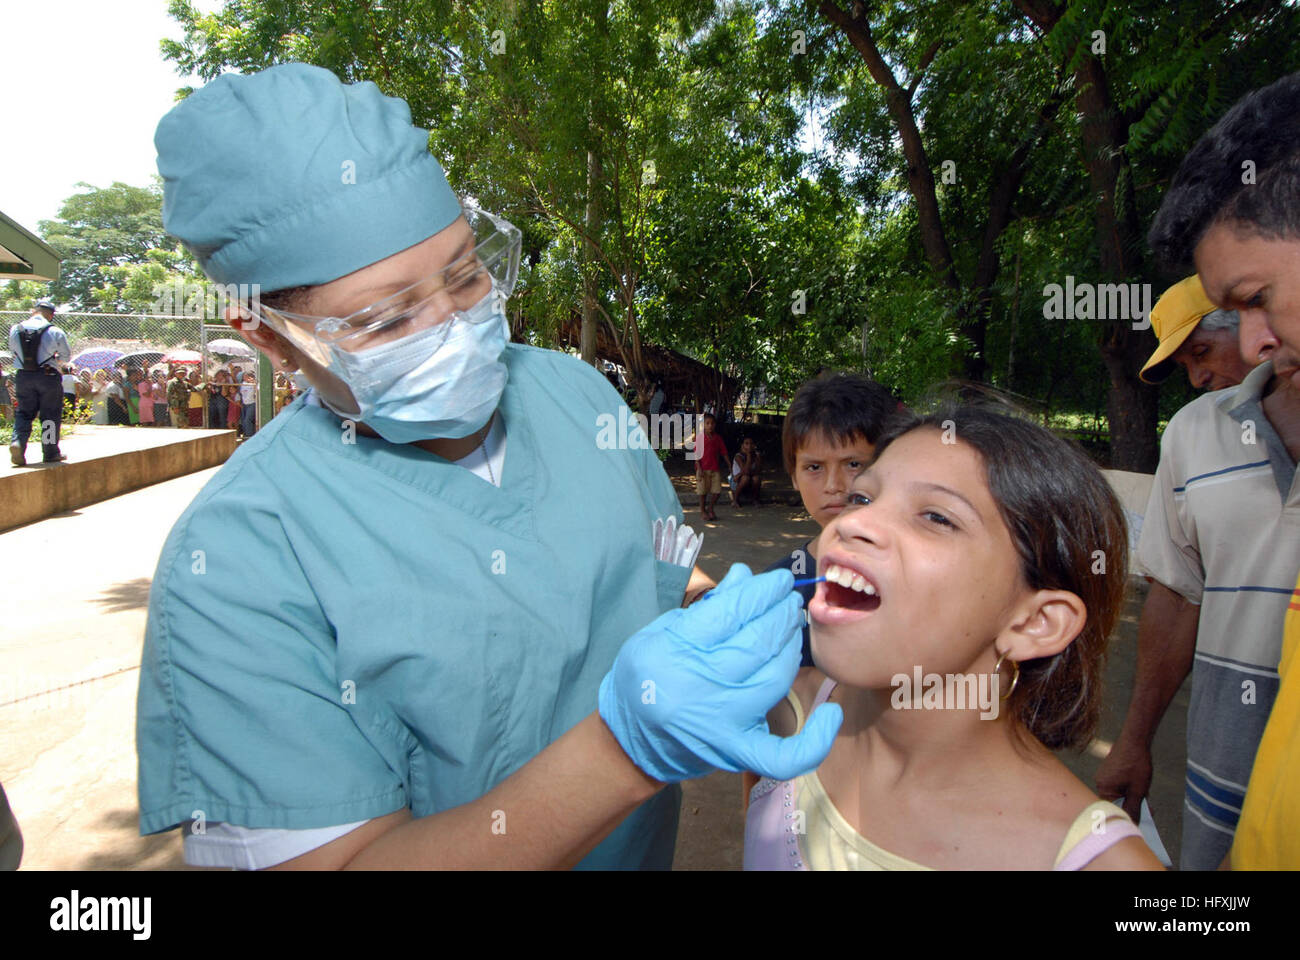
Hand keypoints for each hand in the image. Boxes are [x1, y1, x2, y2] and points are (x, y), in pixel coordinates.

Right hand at [599, 564, 841, 781]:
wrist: (631, 741)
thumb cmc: (645, 677)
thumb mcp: (661, 632)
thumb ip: (705, 607)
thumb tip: (746, 576)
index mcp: (675, 651)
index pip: (731, 613)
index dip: (761, 591)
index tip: (777, 580)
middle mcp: (700, 688)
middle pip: (757, 641)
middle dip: (780, 612)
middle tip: (789, 598)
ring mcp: (723, 723)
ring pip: (775, 678)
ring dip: (790, 646)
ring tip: (792, 625)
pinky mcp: (737, 752)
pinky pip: (785, 754)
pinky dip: (815, 739)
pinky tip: (832, 712)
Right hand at [1095, 736, 1152, 822]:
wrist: (1135, 740)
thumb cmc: (1136, 764)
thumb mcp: (1138, 790)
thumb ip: (1133, 808)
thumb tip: (1132, 823)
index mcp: (1104, 788)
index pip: (1113, 809)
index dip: (1127, 815)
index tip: (1140, 821)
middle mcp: (1100, 782)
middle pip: (1116, 802)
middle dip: (1132, 805)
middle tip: (1149, 808)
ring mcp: (1105, 776)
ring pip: (1119, 793)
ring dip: (1133, 796)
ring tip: (1146, 793)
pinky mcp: (1110, 770)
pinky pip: (1119, 785)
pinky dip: (1130, 788)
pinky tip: (1141, 785)